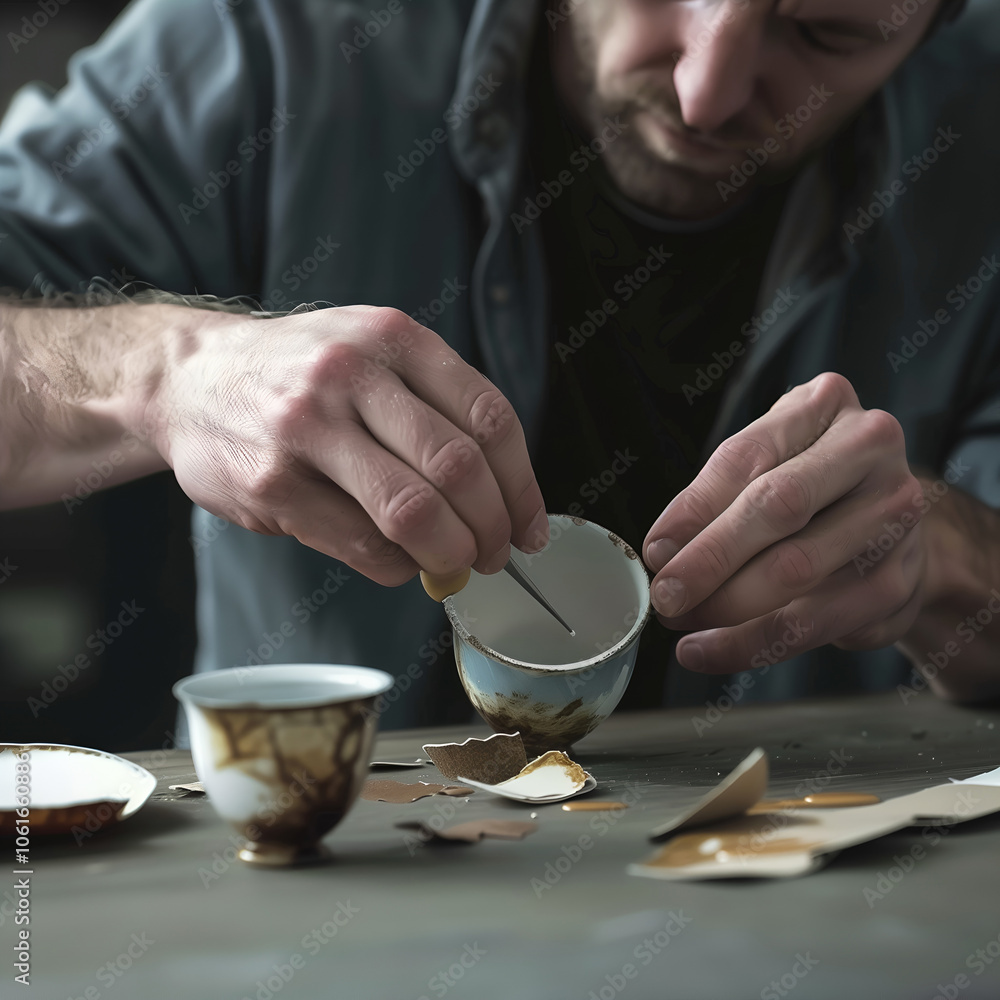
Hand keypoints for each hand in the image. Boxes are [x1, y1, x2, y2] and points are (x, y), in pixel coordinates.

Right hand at [151, 305, 547, 583]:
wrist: (190, 377)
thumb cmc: (299, 374)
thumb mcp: (371, 352)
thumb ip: (435, 406)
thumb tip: (502, 498)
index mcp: (394, 338)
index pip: (489, 417)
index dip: (522, 484)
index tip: (530, 525)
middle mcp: (351, 373)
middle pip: (457, 467)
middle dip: (492, 527)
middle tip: (496, 553)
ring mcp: (307, 428)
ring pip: (412, 512)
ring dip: (450, 554)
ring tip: (456, 565)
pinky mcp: (272, 483)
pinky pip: (362, 544)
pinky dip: (398, 567)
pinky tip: (401, 562)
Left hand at [642, 373, 926, 671]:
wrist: (887, 527)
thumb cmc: (809, 487)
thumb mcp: (763, 466)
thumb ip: (716, 499)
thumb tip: (665, 551)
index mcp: (824, 404)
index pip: (747, 457)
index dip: (694, 509)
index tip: (655, 551)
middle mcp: (870, 448)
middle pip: (778, 507)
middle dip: (710, 559)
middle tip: (666, 596)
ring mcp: (894, 513)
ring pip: (797, 568)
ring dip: (726, 606)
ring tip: (682, 624)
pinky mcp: (899, 578)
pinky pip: (817, 620)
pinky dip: (754, 642)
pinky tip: (713, 649)